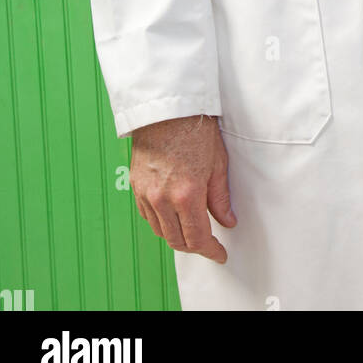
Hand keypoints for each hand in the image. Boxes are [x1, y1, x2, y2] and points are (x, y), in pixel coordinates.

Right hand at [130, 114, 235, 262]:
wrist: (167, 108)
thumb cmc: (194, 129)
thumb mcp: (217, 163)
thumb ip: (220, 198)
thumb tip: (227, 220)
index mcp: (187, 194)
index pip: (198, 238)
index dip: (211, 251)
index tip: (220, 254)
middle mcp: (163, 199)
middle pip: (177, 240)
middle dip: (195, 248)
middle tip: (209, 245)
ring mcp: (146, 193)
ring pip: (160, 231)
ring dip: (177, 236)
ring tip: (192, 232)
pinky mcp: (135, 185)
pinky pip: (147, 216)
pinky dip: (161, 223)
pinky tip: (172, 217)